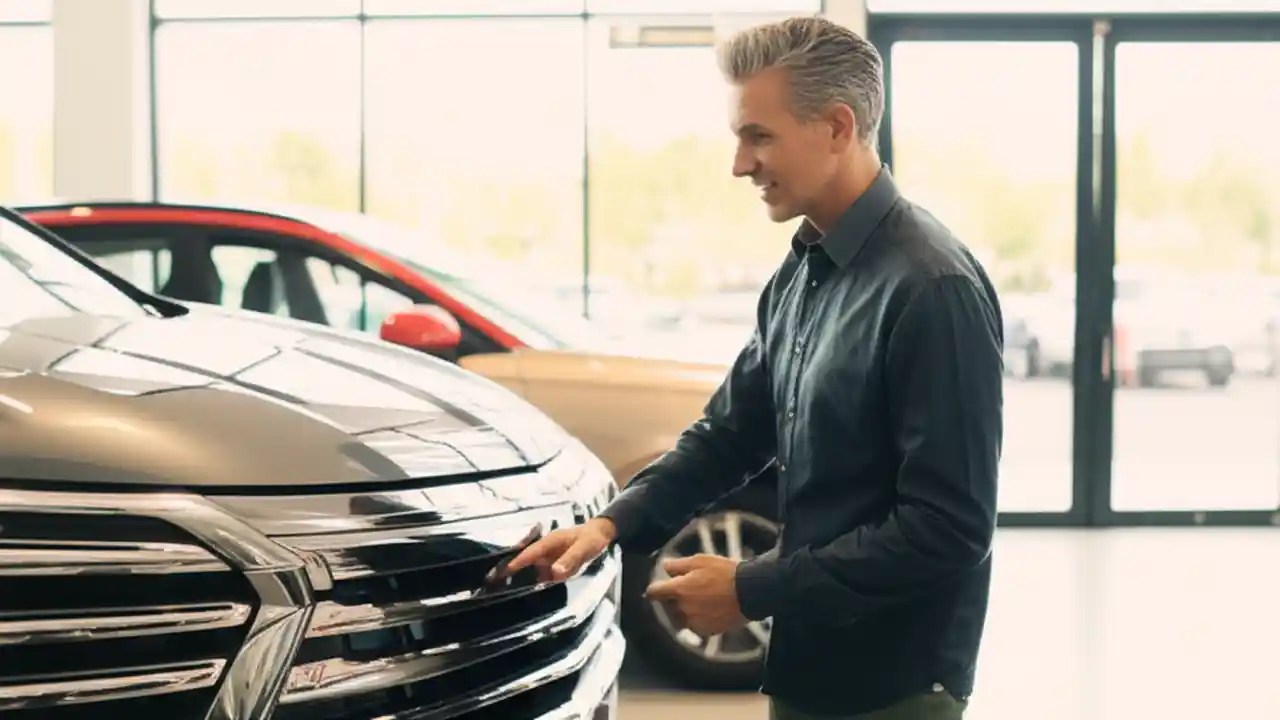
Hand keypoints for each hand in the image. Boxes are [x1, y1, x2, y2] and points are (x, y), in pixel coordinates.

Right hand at [501, 517, 616, 582]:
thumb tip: (555, 572)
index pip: (530, 553)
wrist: (600, 535)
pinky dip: (531, 585)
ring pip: (530, 571)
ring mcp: (548, 559)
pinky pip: (541, 577)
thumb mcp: (585, 547)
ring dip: (518, 580)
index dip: (516, 562)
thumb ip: (571, 559)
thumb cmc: (592, 539)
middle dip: (509, 571)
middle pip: (524, 562)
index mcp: (550, 542)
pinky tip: (523, 596)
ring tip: (501, 593)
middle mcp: (546, 551)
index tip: (503, 571)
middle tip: (491, 583)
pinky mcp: (553, 568)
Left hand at [644, 554, 746, 636]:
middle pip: (668, 606)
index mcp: (678, 590)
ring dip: (685, 610)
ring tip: (702, 600)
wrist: (751, 592)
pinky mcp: (707, 631)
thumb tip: (664, 567)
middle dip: (674, 598)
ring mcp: (695, 622)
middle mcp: (682, 608)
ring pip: (681, 618)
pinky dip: (699, 619)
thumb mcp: (700, 560)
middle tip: (690, 589)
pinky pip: (696, 626)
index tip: (659, 588)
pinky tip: (710, 609)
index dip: (655, 589)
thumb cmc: (725, 573)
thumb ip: (678, 565)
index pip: (654, 592)